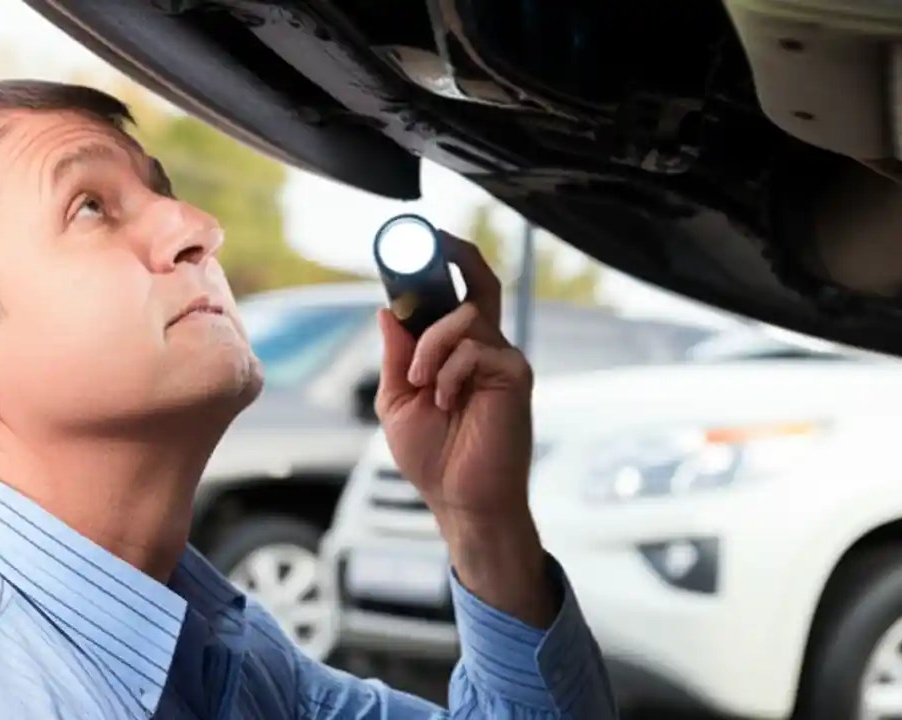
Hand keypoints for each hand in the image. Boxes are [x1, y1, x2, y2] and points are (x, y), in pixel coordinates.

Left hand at [374, 232, 532, 523]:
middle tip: (434, 239)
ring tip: (421, 384)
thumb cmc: (432, 457)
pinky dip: (449, 371)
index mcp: (454, 351)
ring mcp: (500, 359)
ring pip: (463, 317)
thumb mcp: (398, 402)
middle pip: (479, 282)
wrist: (461, 500)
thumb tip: (387, 310)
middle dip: (457, 254)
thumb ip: (397, 356)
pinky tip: (445, 401)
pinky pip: (475, 348)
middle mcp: (482, 347)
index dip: (435, 269)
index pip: (450, 296)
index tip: (410, 248)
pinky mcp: (514, 375)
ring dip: (430, 346)